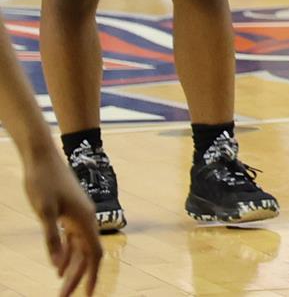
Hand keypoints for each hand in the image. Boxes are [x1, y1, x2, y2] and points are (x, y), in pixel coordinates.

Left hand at [23, 153, 101, 296]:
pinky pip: (73, 239)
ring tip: (62, 287)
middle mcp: (86, 219)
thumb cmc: (43, 182)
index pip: (94, 255)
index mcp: (85, 220)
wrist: (42, 157)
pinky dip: (67, 254)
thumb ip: (51, 239)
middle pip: (87, 255)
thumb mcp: (44, 212)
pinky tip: (58, 265)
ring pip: (80, 248)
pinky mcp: (70, 213)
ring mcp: (79, 216)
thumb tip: (58, 265)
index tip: (88, 295)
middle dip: (78, 277)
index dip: (92, 276)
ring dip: (73, 268)